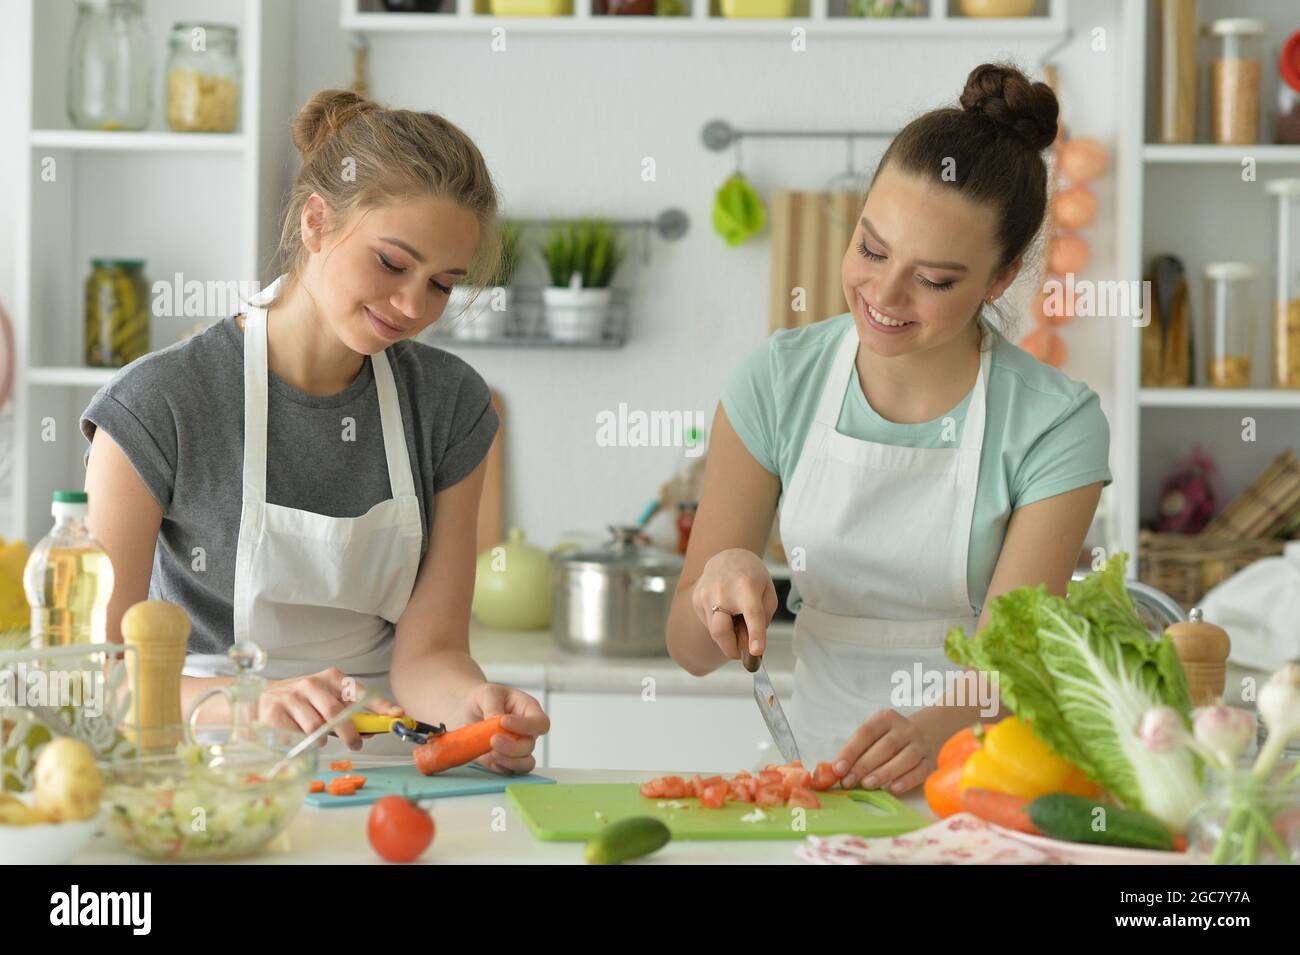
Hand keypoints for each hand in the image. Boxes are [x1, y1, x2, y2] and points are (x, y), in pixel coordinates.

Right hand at [258, 667, 403, 751]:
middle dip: (351, 733)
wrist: (261, 701)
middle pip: (338, 713)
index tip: (397, 715)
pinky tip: (300, 737)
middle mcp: (312, 684)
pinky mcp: (276, 712)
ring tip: (320, 739)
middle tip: (357, 744)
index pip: (360, 692)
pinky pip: (298, 736)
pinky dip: (304, 743)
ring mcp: (292, 697)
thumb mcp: (326, 701)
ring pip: (318, 728)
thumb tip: (373, 729)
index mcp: (331, 678)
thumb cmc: (301, 703)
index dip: (380, 705)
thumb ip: (348, 713)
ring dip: (324, 740)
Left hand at [466, 683, 550, 775]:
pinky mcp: (504, 761)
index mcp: (529, 710)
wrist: (467, 710)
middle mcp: (527, 732)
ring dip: (509, 761)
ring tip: (492, 753)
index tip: (504, 721)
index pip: (540, 723)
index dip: (526, 726)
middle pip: (530, 745)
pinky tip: (489, 759)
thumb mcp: (488, 693)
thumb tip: (498, 724)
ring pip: (525, 763)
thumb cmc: (484, 698)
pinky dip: (500, 768)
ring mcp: (517, 749)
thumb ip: (494, 707)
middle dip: (512, 747)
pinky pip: (510, 771)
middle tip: (493, 740)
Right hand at [691, 548, 777, 659]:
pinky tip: (725, 613)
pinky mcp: (696, 599)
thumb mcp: (768, 592)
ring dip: (726, 637)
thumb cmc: (752, 578)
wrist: (727, 557)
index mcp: (747, 587)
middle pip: (721, 630)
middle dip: (731, 649)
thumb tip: (751, 645)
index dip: (755, 635)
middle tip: (740, 654)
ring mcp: (705, 594)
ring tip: (736, 624)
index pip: (752, 614)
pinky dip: (718, 626)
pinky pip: (708, 623)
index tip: (756, 652)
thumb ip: (764, 618)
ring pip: (714, 631)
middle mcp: (723, 590)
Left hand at [834, 709, 932, 795]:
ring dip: (884, 772)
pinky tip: (893, 789)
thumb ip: (856, 751)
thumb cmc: (888, 739)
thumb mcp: (872, 736)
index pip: (866, 733)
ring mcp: (920, 745)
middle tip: (848, 781)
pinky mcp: (929, 761)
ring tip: (867, 785)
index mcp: (885, 718)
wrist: (925, 733)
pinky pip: (920, 771)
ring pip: (905, 758)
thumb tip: (835, 771)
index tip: (838, 769)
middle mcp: (905, 729)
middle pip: (886, 746)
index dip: (851, 751)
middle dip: (864, 765)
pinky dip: (907, 780)